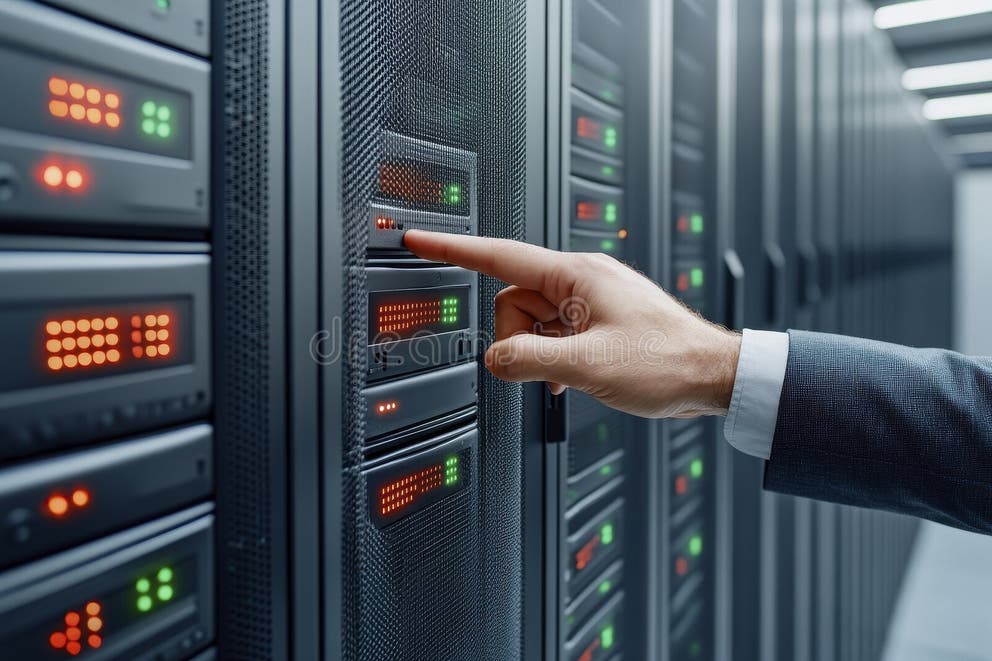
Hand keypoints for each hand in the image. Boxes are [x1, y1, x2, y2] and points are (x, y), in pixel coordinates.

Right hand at [403, 230, 741, 418]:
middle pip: (514, 301)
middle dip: (514, 338)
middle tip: (540, 367)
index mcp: (575, 276)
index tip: (420, 240)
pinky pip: (555, 333)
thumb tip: (493, 360)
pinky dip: (552, 357)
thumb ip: (529, 361)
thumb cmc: (667, 361)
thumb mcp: (588, 365)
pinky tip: (570, 378)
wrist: (714, 375)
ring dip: (537, 352)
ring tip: (567, 375)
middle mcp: (581, 281)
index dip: (453, 249)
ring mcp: (592, 301)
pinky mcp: (600, 321)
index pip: (499, 257)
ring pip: (533, 322)